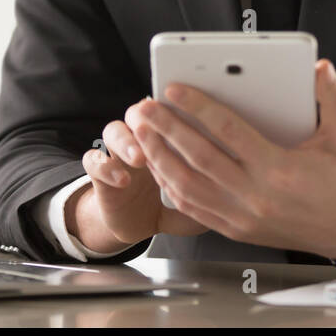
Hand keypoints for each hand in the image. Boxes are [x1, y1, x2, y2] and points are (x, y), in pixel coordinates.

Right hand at [67, 104, 209, 251]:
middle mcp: (137, 140)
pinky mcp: (98, 175)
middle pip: (136, 114)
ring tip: (140, 156)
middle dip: (147, 118)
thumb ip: (210, 191)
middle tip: (157, 124)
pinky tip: (122, 179)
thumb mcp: (191, 200)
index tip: (188, 114)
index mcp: (161, 140)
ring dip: (126, 141)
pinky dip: (105, 167)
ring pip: (112, 132)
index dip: (174, 112)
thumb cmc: (161, 202)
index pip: (165, 115)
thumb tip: (242, 189)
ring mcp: (115, 155)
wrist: (128, 222)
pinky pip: (94, 163)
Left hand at [126, 59, 335, 259]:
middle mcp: (255, 195)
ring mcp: (241, 216)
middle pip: (199, 158)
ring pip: (187, 186)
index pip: (229, 132)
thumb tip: (321, 68)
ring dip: (160, 157)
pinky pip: (193, 207)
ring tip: (142, 132)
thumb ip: (333, 97)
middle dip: (166, 129)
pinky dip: (170, 185)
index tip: (174, 89)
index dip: (198, 108)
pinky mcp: (235, 229)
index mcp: (279, 169)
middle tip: (144, 107)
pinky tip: (158, 165)